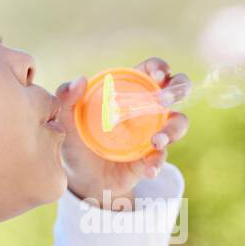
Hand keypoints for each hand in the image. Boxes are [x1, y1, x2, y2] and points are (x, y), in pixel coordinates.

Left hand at [55, 57, 190, 208]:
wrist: (81, 178)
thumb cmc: (77, 140)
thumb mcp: (65, 120)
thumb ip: (66, 98)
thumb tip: (81, 80)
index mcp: (129, 90)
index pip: (152, 70)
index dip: (160, 67)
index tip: (157, 75)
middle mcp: (147, 109)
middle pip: (178, 89)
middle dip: (179, 89)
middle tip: (164, 100)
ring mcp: (154, 132)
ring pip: (179, 123)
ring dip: (172, 129)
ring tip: (156, 141)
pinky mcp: (152, 157)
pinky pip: (162, 157)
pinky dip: (158, 162)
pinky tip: (148, 169)